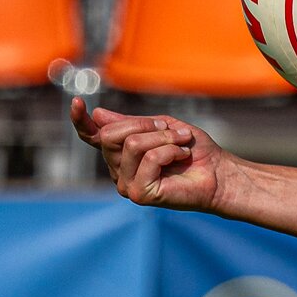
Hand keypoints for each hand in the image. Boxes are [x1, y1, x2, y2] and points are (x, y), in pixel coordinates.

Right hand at [68, 98, 240, 212]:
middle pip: (111, 135)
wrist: (219, 172)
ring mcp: (127, 185)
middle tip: (172, 131)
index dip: (81, 121)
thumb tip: (98, 115)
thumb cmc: (194, 150)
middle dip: (145, 125)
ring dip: (163, 138)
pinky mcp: (140, 194)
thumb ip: (131, 123)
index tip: (77, 102)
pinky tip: (181, 159)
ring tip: (182, 145)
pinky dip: (169, 152)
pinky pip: (148, 159)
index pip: (92, 137)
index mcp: (121, 154)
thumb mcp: (161, 127)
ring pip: (132, 145)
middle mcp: (118, 171)